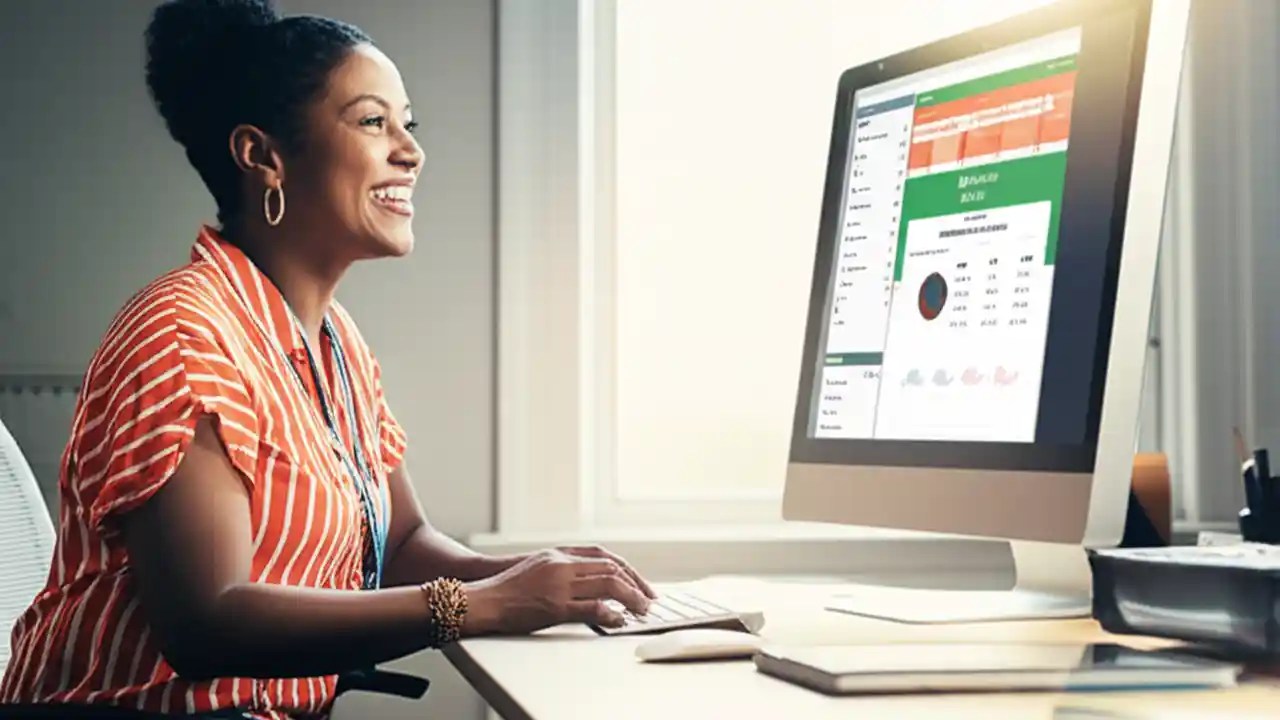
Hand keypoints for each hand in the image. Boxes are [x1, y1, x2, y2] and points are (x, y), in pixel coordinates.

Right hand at [461, 549, 650, 635]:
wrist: (482, 599)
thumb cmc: (507, 588)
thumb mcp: (537, 567)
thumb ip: (562, 568)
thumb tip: (589, 580)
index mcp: (559, 554)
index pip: (604, 555)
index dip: (626, 569)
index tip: (640, 583)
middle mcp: (562, 564)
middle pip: (611, 567)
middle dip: (635, 584)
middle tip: (648, 599)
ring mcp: (559, 584)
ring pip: (608, 584)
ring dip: (631, 597)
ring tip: (641, 610)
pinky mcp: (555, 606)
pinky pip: (592, 608)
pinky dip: (612, 614)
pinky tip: (620, 620)